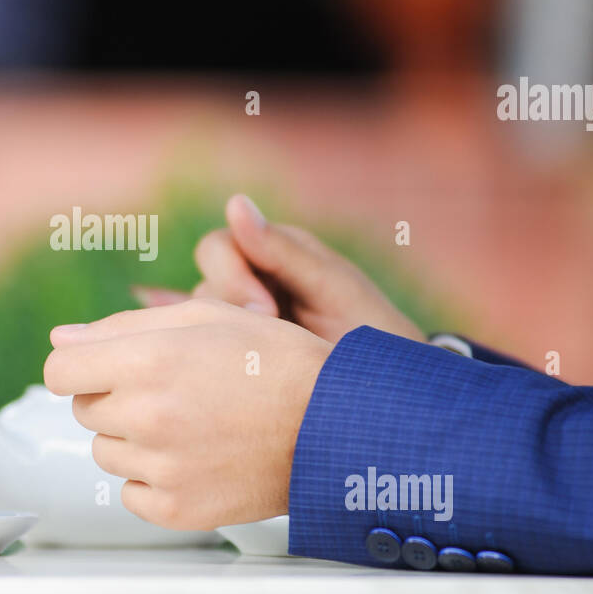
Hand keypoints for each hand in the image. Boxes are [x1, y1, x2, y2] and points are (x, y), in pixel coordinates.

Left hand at [44, 299, 329, 529]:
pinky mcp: (177, 508)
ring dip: (133, 438)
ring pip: (106, 452)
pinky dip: (154, 480)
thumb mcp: (204, 318)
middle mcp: (147, 416)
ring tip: (191, 424)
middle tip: (174, 391)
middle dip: (115, 396)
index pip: (59, 370)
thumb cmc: (276, 362)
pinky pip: (132, 493)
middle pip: (84, 409)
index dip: (80, 364)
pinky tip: (195, 458)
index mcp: (147, 360)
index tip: (103, 367)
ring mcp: (161, 468)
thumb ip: (123, 326)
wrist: (334, 424)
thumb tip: (62, 338)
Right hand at [134, 194, 422, 344]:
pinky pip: (207, 354)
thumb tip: (234, 202)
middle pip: (202, 284)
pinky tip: (227, 372)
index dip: (230, 276)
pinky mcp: (239, 359)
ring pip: (200, 324)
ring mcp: (244, 323)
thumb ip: (281, 251)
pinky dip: (211, 360)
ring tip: (267, 367)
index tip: (263, 311)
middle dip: (226, 312)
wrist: (392, 391)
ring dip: (224, 342)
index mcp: (274, 253)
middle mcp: (252, 283)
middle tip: (264, 345)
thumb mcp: (333, 288)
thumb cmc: (372, 330)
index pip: (218, 247)